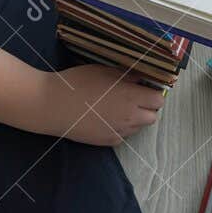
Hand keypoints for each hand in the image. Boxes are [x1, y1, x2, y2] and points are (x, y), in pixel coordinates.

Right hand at [39, 65, 164, 145]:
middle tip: (131, 97)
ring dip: (134, 118)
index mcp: (130, 97)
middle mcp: (129, 117)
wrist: (53, 106)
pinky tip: (104, 117)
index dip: (153, 93)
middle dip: (147, 107)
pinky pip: (123, 135)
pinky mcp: (108, 142)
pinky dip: (120, 127)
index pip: (158, 100)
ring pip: (139, 127)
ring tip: (115, 107)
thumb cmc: (77, 82)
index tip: (144, 88)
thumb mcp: (103, 71)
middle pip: (153, 116)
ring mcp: (119, 132)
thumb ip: (127, 76)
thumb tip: (142, 79)